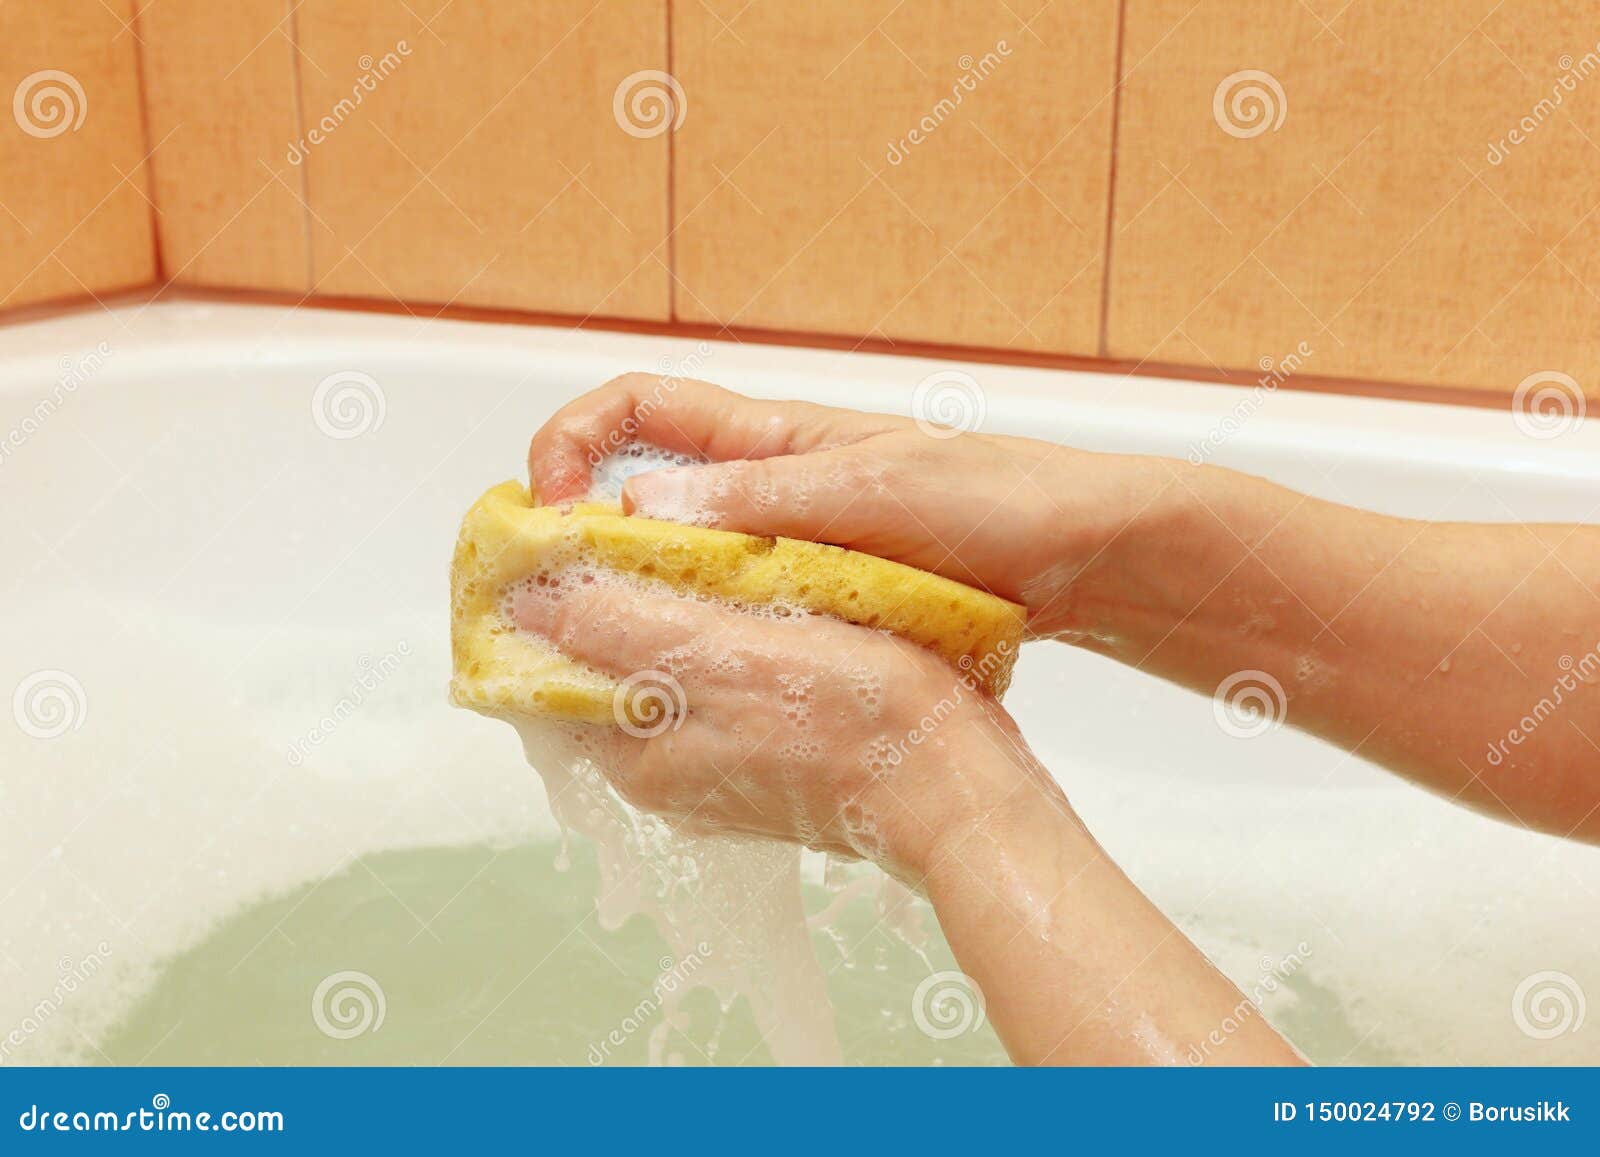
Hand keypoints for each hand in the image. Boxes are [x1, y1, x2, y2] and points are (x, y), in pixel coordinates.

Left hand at [509, 573, 1070, 886]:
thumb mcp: (717, 659)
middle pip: (608, 669)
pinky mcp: (773, 752)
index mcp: (639, 758)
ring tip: (699, 549)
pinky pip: (723, 681)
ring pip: (669, 671)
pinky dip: (725, 635)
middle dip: (615, 596)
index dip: (548, 602)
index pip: (553, 674)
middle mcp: (669, 773)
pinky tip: (755, 598)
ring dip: (673, 611)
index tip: (563, 537)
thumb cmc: (852, 718)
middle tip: (638, 526)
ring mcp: (723, 765)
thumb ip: (616, 631)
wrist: (956, 779)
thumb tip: (525, 604)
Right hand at [528, 374, 1181, 638]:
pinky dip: (699, 637)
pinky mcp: (821, 600)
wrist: (1083, 556)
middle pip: (641, 493)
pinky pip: (736, 612)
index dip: (574, 440)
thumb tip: (636, 509)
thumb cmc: (994, 500)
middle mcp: (767, 488)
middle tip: (553, 605)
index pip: (637, 406)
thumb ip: (761, 501)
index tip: (550, 505)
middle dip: (584, 536)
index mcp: (771, 436)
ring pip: (683, 563)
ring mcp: (792, 546)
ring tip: (608, 655)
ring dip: (638, 597)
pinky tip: (692, 679)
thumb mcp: (873, 492)